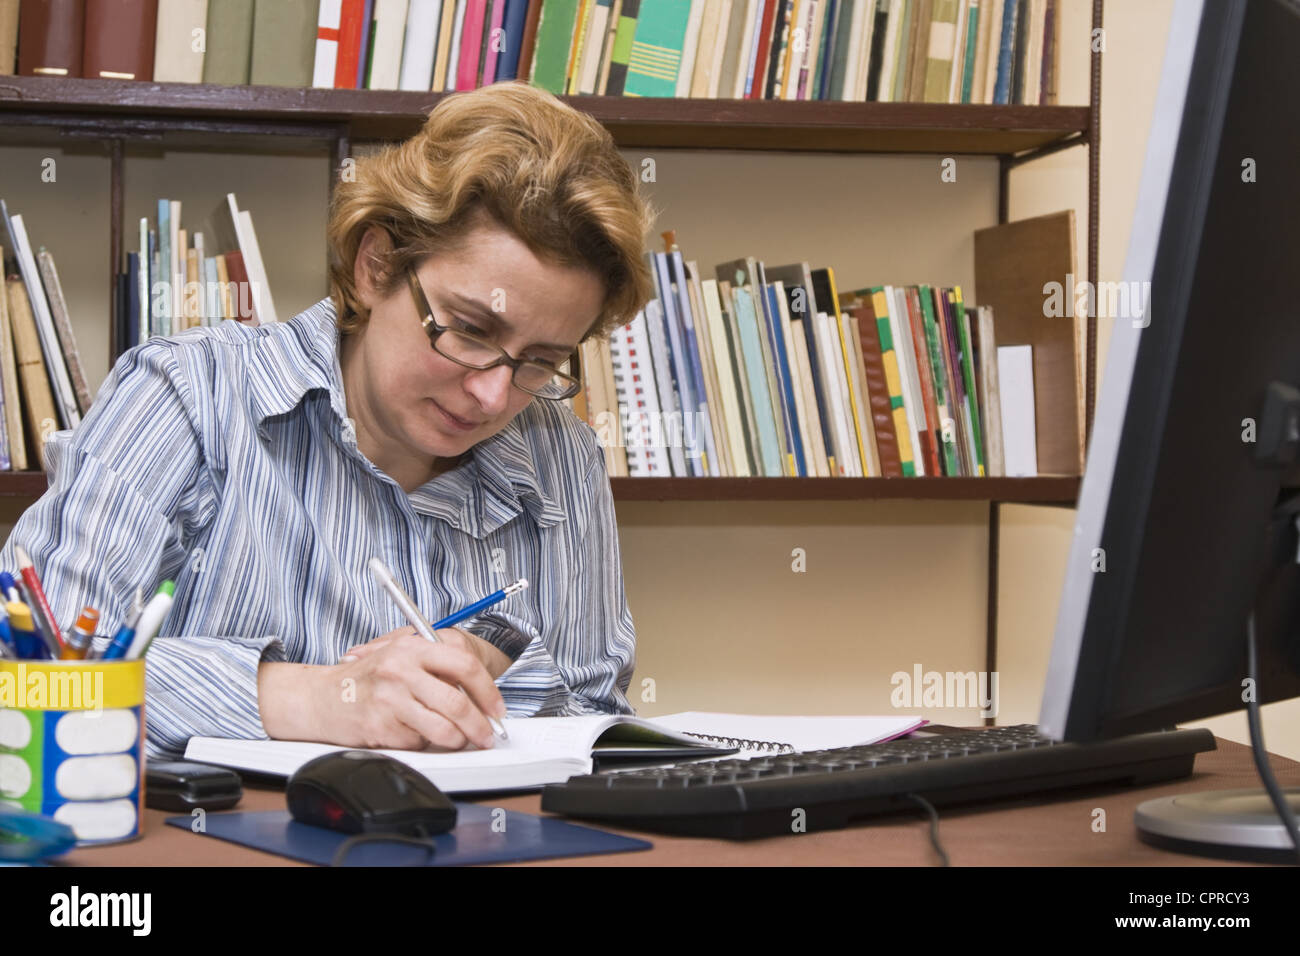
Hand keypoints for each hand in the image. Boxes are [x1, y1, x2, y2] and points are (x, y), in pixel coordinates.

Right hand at [318, 625, 506, 750]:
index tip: (496, 709)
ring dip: (456, 740)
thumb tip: (478, 691)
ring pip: (443, 730)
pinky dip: (422, 742)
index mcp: (411, 649)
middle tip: (486, 736)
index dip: (488, 691)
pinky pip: (418, 742)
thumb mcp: (399, 655)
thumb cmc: (366, 678)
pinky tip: (409, 731)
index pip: (464, 666)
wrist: (320, 696)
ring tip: (455, 739)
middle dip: (479, 726)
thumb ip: (435, 665)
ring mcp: (390, 700)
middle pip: (457, 704)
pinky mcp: (380, 727)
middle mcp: (401, 672)